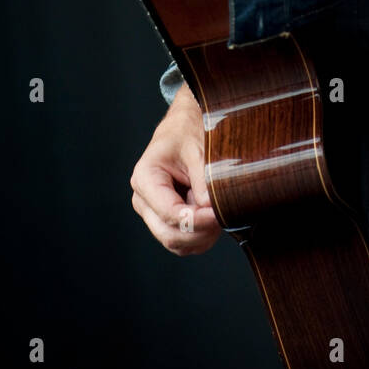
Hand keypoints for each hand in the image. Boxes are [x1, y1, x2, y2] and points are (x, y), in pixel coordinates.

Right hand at [130, 82, 222, 255]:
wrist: (185, 124)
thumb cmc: (188, 131)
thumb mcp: (198, 149)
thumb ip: (204, 180)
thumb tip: (212, 209)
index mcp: (145, 178)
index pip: (170, 214)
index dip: (197, 220)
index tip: (220, 214)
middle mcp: (143, 199)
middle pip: (169, 235)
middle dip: (200, 232)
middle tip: (224, 217)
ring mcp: (153, 212)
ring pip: (176, 243)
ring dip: (202, 236)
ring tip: (218, 212)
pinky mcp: (166, 218)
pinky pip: (183, 241)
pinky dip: (201, 235)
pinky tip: (212, 216)